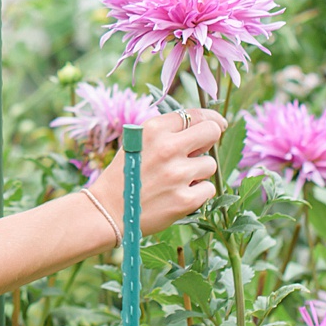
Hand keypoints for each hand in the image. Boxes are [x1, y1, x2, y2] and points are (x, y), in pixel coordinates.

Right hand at [85, 108, 225, 238]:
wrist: (107, 211)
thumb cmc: (125, 174)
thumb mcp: (137, 142)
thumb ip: (168, 133)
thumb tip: (208, 129)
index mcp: (154, 129)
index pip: (195, 115)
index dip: (211, 119)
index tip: (218, 124)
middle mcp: (167, 148)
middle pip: (211, 132)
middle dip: (210, 140)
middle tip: (200, 151)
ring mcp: (178, 175)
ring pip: (210, 164)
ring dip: (199, 172)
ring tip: (177, 180)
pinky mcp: (185, 199)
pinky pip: (209, 189)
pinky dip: (198, 193)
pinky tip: (178, 194)